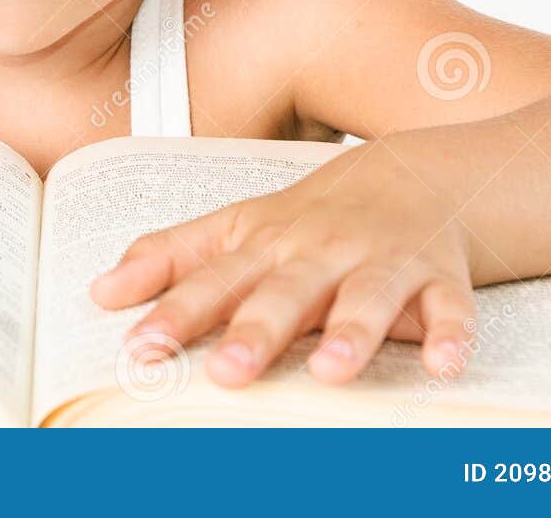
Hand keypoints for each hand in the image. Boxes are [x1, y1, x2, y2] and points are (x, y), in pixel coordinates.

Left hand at [89, 143, 477, 386]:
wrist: (411, 176)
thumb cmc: (308, 219)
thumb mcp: (234, 227)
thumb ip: (168, 258)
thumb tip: (97, 292)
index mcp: (266, 244)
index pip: (214, 280)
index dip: (176, 313)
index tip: (140, 349)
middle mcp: (321, 252)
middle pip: (286, 293)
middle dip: (257, 331)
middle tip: (225, 374)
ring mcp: (382, 262)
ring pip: (367, 297)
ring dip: (352, 333)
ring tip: (330, 372)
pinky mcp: (440, 278)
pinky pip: (451, 308)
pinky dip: (453, 335)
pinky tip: (446, 366)